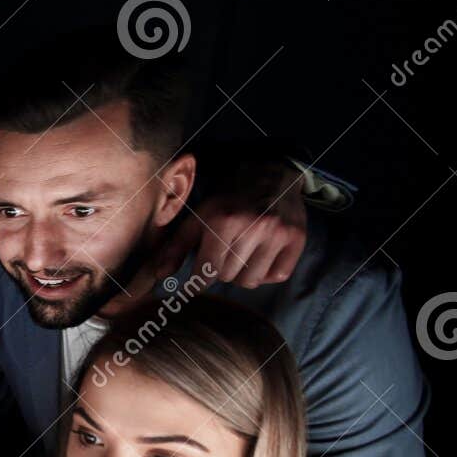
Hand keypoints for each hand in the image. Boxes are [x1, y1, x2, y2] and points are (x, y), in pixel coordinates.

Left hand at [187, 161, 307, 287]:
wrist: (271, 175)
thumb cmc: (228, 200)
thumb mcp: (198, 217)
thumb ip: (176, 247)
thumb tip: (159, 275)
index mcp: (223, 221)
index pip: (206, 273)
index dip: (198, 280)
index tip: (198, 278)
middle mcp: (252, 227)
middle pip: (227, 277)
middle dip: (222, 269)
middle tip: (226, 251)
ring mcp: (277, 234)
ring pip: (251, 281)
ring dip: (244, 273)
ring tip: (244, 252)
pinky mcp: (296, 239)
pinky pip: (277, 275)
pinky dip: (268, 271)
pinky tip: (263, 253)